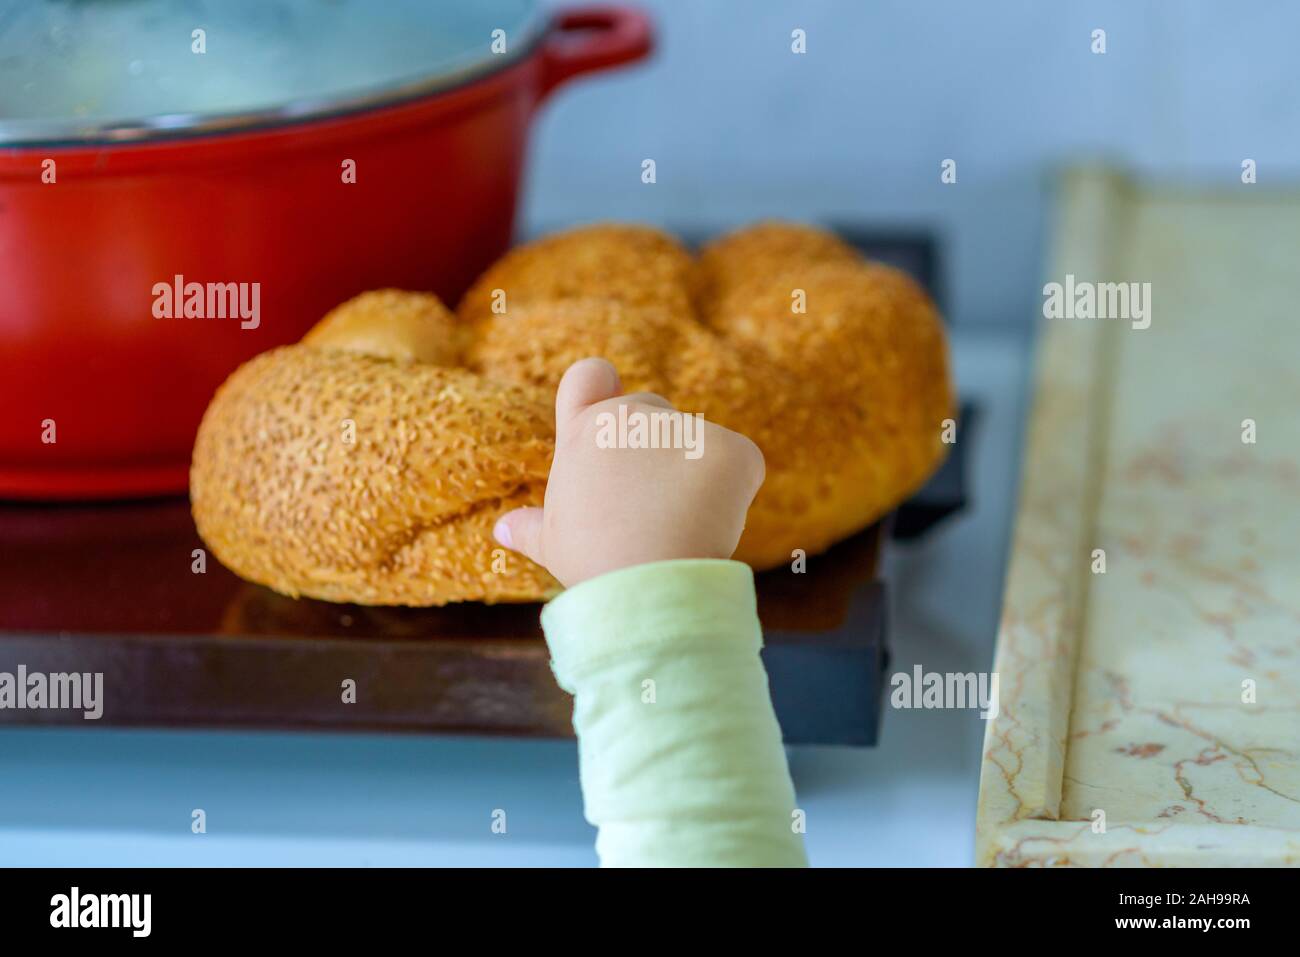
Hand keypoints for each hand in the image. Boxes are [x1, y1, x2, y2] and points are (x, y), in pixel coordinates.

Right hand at [493, 358, 765, 586]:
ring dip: (695, 476)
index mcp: (584, 432)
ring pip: (697, 443)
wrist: (646, 585)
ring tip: (679, 527)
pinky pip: (741, 464)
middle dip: (655, 451)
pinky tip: (714, 523)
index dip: (600, 388)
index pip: (588, 375)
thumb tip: (501, 530)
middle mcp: (631, 416)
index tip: (611, 418)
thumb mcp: (553, 544)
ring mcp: (684, 428)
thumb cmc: (594, 565)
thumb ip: (529, 527)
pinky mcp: (732, 450)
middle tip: (649, 510)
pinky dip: (734, 491)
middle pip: (651, 415)